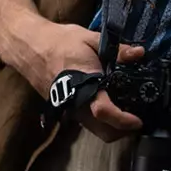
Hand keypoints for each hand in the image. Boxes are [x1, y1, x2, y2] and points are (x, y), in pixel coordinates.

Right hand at [21, 22, 145, 141]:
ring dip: (113, 127)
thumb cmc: (61, 41)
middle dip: (123, 130)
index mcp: (84, 85)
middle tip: (138, 117)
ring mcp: (69, 109)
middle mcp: (76, 103)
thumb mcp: (91, 39)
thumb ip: (117, 50)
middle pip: (103, 131)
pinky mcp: (65, 109)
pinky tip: (112, 104)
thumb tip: (140, 53)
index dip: (124, 120)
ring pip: (95, 130)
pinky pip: (87, 122)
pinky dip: (102, 121)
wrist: (30, 46)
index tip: (139, 121)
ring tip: (128, 111)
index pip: (104, 111)